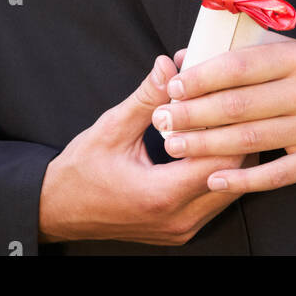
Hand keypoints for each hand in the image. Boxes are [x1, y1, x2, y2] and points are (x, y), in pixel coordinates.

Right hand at [38, 55, 257, 244]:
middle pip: (234, 177)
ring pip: (229, 190)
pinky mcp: (181, 229)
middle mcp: (178, 219)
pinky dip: (218, 171)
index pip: (221, 161)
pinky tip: (210, 144)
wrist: (59, 209)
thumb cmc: (80, 172)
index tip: (225, 95)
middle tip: (231, 102)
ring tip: (223, 119)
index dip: (229, 126)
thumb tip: (169, 66)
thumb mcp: (111, 128)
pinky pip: (215, 199)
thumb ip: (146, 98)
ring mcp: (181, 229)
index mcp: (161, 196)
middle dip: (236, 136)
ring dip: (230, 155)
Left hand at [151, 38, 295, 194]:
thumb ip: (239, 52)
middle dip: (194, 114)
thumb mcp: (284, 50)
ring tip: (174, 145)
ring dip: (206, 144)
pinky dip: (241, 179)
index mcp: (295, 57)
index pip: (238, 67)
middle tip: (164, 119)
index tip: (173, 87)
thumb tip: (185, 56)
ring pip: (249, 140)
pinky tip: (212, 178)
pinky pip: (274, 174)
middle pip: (238, 106)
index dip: (202, 78)